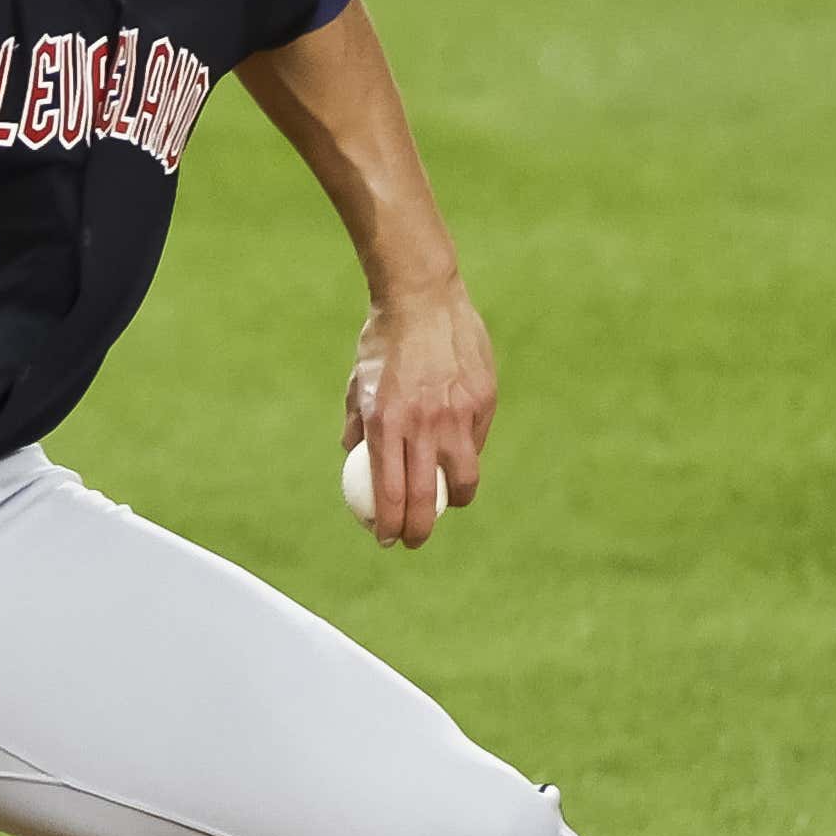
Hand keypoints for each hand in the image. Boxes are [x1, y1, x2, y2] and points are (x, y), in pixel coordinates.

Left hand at [341, 281, 495, 547]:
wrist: (423, 296)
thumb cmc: (385, 340)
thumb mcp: (358, 382)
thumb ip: (356, 423)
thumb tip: (352, 456)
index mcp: (386, 422)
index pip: (391, 494)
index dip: (389, 526)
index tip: (386, 539)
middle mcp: (422, 424)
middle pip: (427, 500)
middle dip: (419, 531)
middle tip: (414, 539)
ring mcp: (457, 413)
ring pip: (464, 479)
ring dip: (455, 500)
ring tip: (446, 501)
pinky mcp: (483, 401)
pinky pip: (476, 442)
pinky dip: (466, 452)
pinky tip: (455, 448)